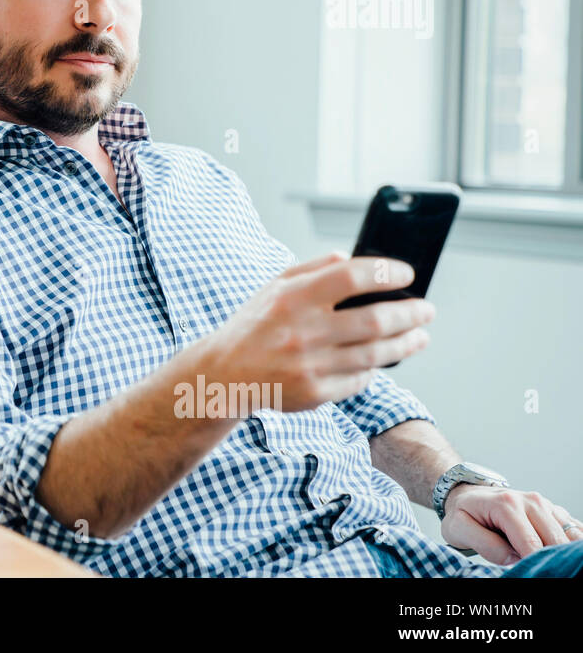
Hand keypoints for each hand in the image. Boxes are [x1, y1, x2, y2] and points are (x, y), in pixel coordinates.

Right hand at [197, 251, 433, 411]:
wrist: (225, 374)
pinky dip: (373, 368)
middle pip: (374, 320)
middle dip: (409, 314)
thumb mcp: (274, 287)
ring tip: (419, 336)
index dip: (386, 274)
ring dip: (405, 343)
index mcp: (293, 297)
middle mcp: (303, 331)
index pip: (351, 277)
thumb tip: (352, 259)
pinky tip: (380, 360)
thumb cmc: (255, 325)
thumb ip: (314, 270)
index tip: (406, 275)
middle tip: (426, 310)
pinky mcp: (314, 393)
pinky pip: (359, 380)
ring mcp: (310, 365)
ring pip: (375, 354)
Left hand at [442, 486, 582, 564]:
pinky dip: (572, 544)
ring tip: (547, 562)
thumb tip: (513, 560)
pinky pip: (575, 530)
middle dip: (550, 560)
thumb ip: (485, 545)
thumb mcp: (459, 529)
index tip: (532, 574)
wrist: (468, 494)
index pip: (532, 545)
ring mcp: (546, 505)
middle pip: (555, 542)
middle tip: (538, 570)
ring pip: (570, 536)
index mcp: (507, 505)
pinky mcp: (555, 511)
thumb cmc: (464, 514)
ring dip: (561, 553)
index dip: (534, 564)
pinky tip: (559, 553)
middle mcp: (532, 501)